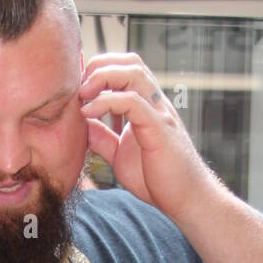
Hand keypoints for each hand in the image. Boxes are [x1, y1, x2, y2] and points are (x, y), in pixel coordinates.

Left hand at [77, 52, 206, 222]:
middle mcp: (154, 104)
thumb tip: (82, 125)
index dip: (99, 70)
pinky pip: (133, 102)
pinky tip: (89, 113)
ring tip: (83, 95)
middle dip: (99, 66)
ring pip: (133, 73)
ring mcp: (159, 113)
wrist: (185, 200)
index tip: (77, 90)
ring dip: (102, 77)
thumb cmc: (157, 179)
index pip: (125, 69)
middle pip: (129, 62)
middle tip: (78, 88)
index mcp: (146, 106)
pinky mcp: (159, 129)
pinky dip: (107, 102)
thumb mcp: (120, 156)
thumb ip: (103, 138)